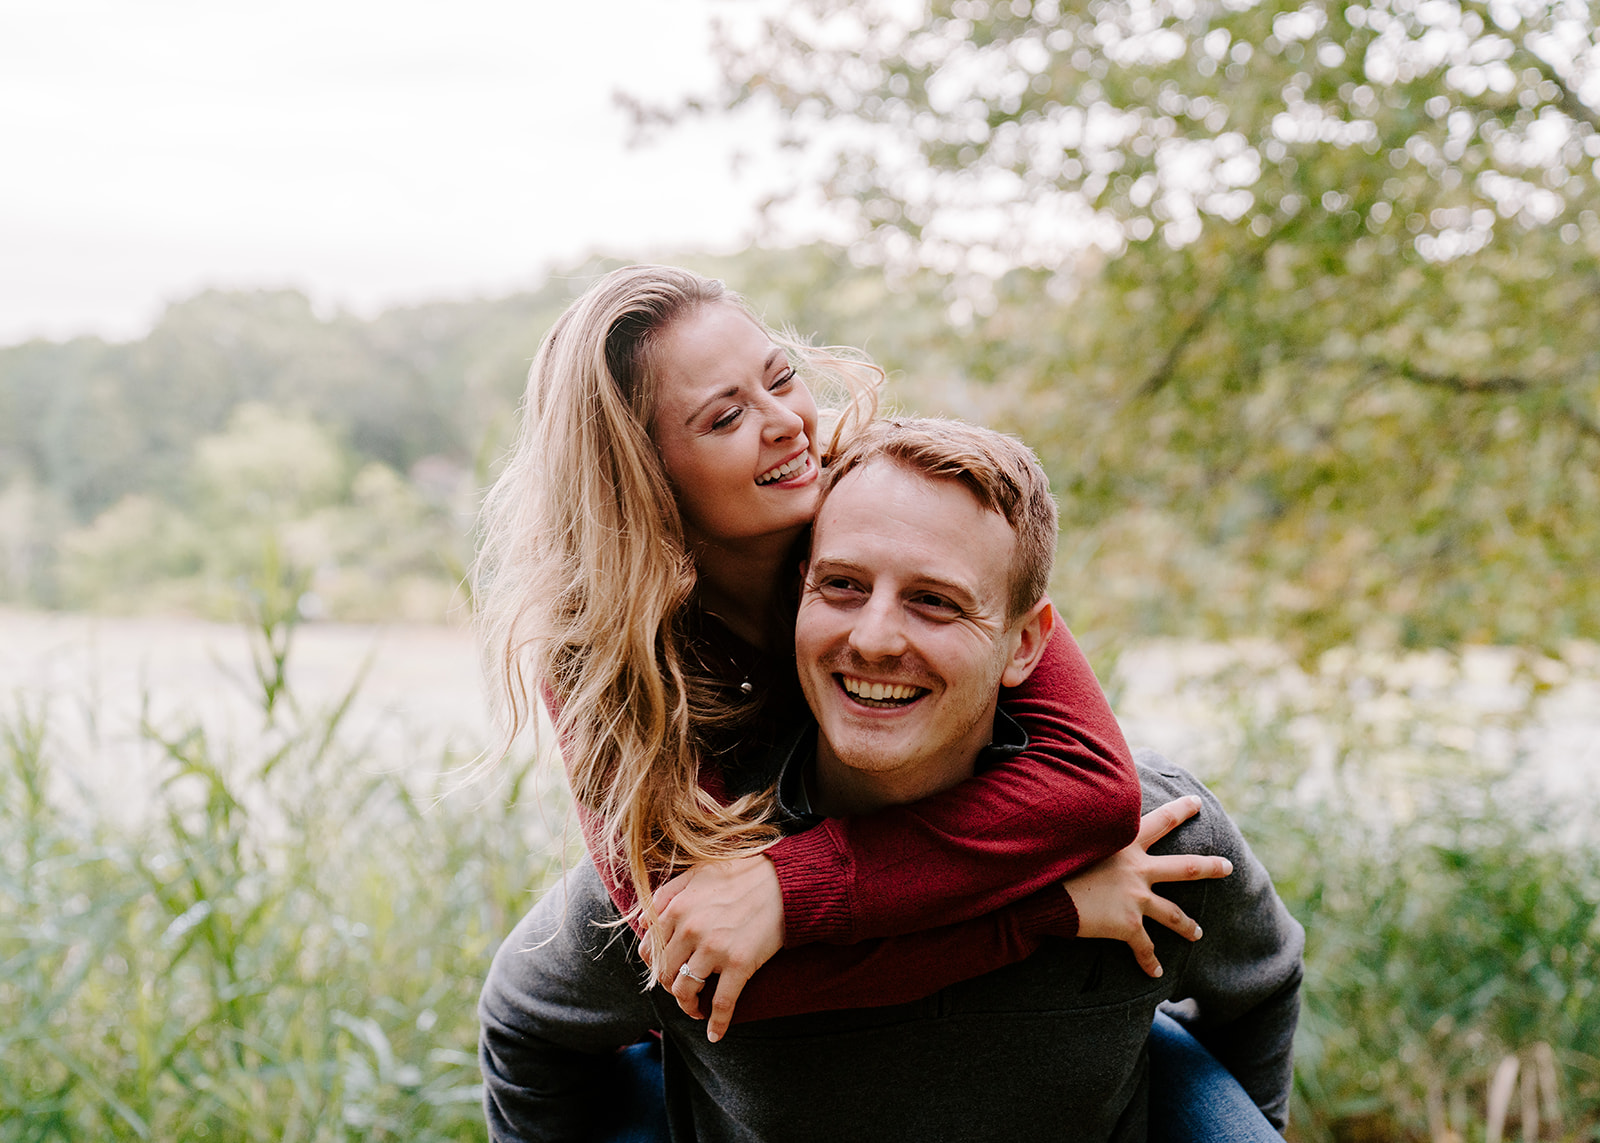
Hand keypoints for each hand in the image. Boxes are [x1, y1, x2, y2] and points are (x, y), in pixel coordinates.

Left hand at [641, 855, 784, 1042]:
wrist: (785, 881)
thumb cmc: (742, 874)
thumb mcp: (697, 873)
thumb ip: (666, 894)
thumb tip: (642, 922)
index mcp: (676, 908)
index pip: (650, 951)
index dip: (656, 967)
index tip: (668, 971)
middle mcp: (690, 929)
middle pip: (665, 974)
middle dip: (670, 988)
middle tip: (684, 991)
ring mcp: (713, 948)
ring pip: (685, 992)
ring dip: (687, 1007)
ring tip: (695, 1009)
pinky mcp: (739, 964)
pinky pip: (721, 1004)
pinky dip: (716, 1024)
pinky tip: (714, 1034)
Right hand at [1063, 795, 1232, 977]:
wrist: (1044, 891)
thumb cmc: (1052, 860)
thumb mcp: (1075, 836)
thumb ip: (1088, 833)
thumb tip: (1074, 819)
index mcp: (1125, 843)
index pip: (1160, 821)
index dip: (1181, 810)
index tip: (1196, 802)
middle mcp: (1137, 869)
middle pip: (1185, 868)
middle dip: (1209, 867)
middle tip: (1227, 866)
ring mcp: (1136, 898)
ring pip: (1172, 913)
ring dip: (1187, 925)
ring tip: (1198, 932)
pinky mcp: (1127, 925)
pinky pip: (1144, 947)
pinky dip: (1149, 962)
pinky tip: (1155, 973)